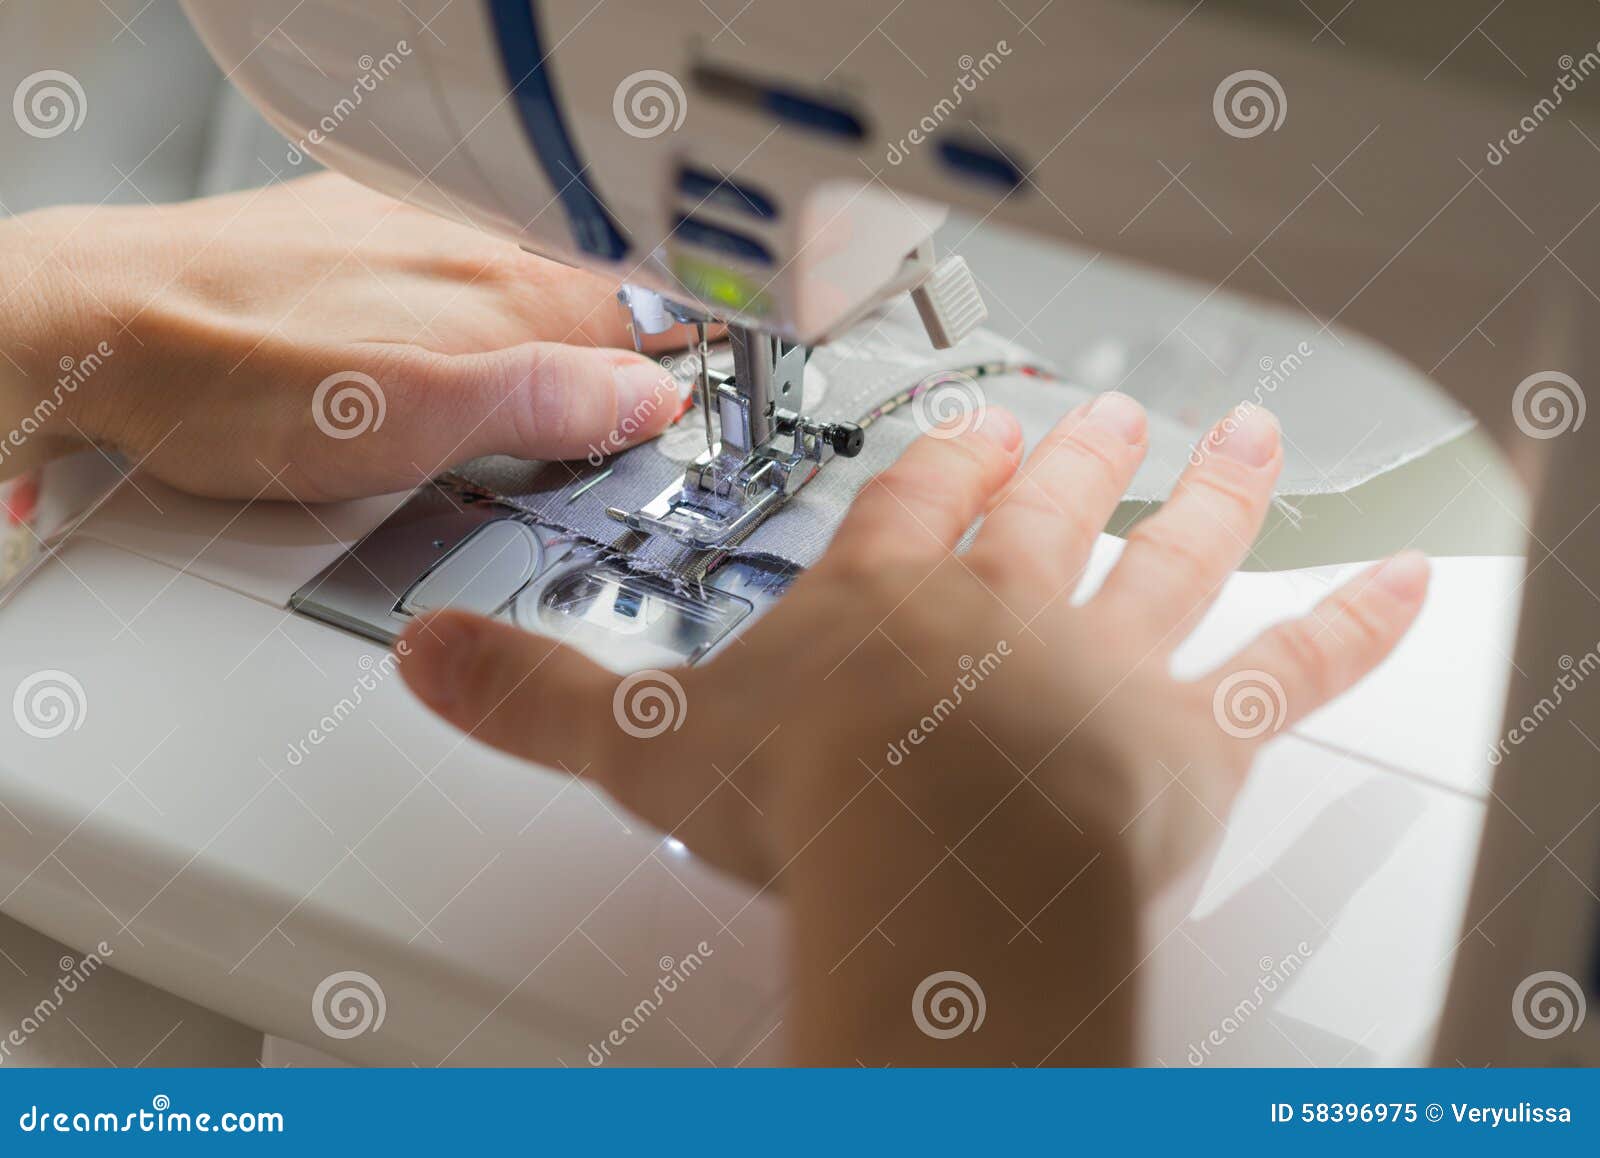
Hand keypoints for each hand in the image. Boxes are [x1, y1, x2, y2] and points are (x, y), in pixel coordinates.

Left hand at [0, 173, 693, 497]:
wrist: (108, 324)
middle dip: (654, 326)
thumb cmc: (240, 376)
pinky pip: (473, 249)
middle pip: (605, 289)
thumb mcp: (416, 423)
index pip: (647, 320)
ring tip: (617, 332)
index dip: (698, 356)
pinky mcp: (364, 229)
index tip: (730, 385)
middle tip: (691, 363)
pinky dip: (509, 279)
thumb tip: (653, 400)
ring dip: (588, 300)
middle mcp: (475, 249)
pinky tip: (490, 295)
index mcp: (508, 295)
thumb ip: (549, 405)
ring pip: (543, 265)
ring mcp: (419, 230)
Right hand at [397, 395, 1427, 1061]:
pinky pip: (1289, 665)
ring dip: (1207, 491)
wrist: (939, 845)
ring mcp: (1106, 655)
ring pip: (1168, 547)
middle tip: (1095, 410)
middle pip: (1043, 503)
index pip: (911, 504)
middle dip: (1065, 453)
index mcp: (884, 598)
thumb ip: (535, 698)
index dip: (935, 466)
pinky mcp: (1194, 732)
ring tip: (1239, 441)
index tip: (960, 431)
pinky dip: (1349, 625)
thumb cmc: (808, 797)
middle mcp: (1004, 602)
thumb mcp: (642, 746)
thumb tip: (424, 658)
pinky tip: (1405, 589)